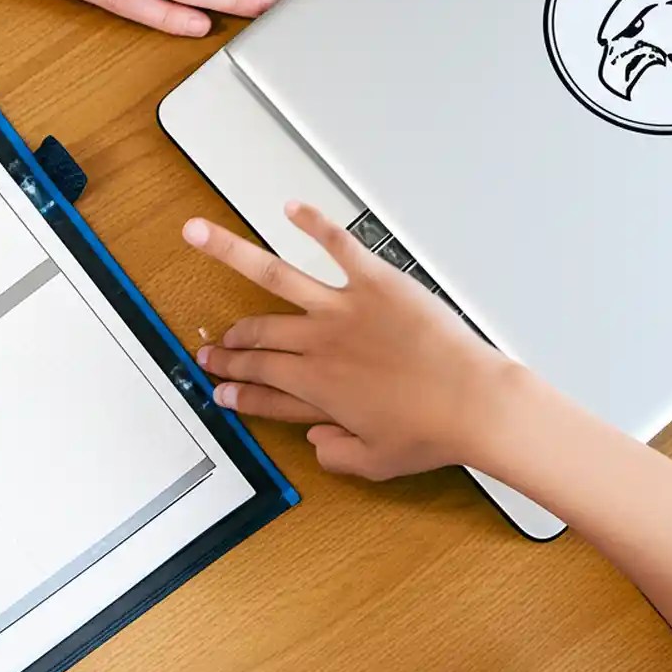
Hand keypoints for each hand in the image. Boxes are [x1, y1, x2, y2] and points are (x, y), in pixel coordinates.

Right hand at [182, 202, 515, 480]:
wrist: (474, 402)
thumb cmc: (432, 431)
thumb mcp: (375, 462)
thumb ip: (336, 453)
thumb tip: (317, 442)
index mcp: (316, 387)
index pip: (260, 385)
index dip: (235, 387)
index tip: (220, 388)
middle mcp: (319, 343)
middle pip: (259, 337)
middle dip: (230, 344)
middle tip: (213, 346)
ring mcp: (343, 308)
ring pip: (274, 276)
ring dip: (230, 252)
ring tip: (198, 234)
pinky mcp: (375, 282)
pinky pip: (337, 244)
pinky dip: (313, 223)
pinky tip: (290, 209)